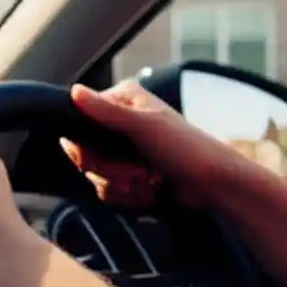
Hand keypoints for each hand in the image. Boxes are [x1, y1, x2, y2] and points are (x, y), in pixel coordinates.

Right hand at [61, 81, 268, 209]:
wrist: (212, 184)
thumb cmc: (185, 148)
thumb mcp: (144, 125)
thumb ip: (106, 110)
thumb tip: (74, 91)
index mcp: (121, 101)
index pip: (77, 123)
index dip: (83, 147)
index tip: (96, 159)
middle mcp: (119, 123)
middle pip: (84, 154)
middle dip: (108, 171)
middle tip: (135, 173)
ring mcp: (124, 151)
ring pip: (97, 176)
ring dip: (121, 186)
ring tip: (148, 183)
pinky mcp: (130, 175)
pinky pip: (110, 191)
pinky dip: (129, 196)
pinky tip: (150, 191)